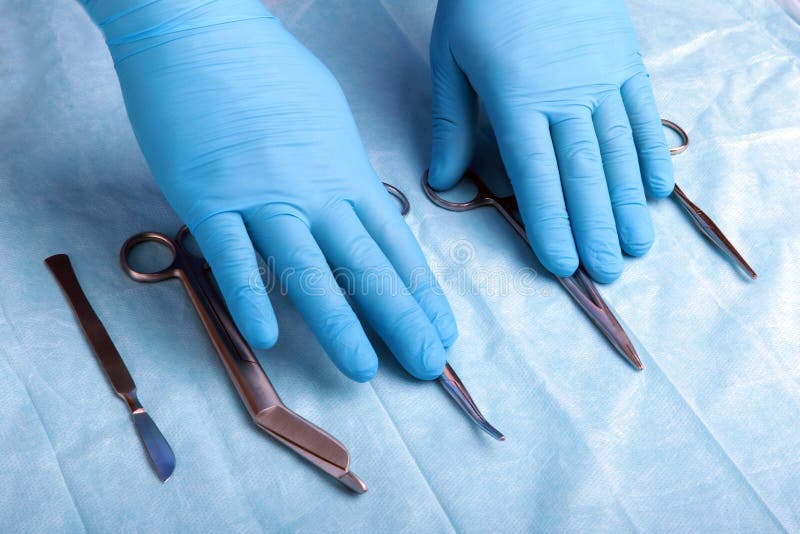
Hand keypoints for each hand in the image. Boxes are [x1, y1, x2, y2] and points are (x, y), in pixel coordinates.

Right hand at [85, 0, 455, 380]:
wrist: (200, 28)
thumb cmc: (266, 67)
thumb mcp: (328, 117)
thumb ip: (345, 172)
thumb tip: (363, 207)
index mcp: (346, 173)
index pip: (395, 245)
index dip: (421, 293)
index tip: (442, 332)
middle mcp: (314, 192)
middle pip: (366, 267)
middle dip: (401, 321)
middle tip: (428, 366)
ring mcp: (261, 197)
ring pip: (307, 270)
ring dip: (338, 324)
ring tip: (363, 369)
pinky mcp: (208, 198)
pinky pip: (231, 257)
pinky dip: (249, 296)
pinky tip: (266, 337)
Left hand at [428, 0, 673, 282]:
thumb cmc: (483, 2)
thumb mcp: (450, 60)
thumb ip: (450, 124)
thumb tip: (441, 183)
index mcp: (517, 101)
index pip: (536, 175)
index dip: (551, 223)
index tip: (561, 264)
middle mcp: (567, 97)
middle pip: (585, 174)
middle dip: (596, 227)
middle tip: (609, 273)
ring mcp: (604, 79)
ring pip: (620, 152)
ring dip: (629, 203)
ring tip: (638, 247)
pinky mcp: (627, 62)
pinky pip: (644, 116)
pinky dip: (652, 155)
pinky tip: (658, 192)